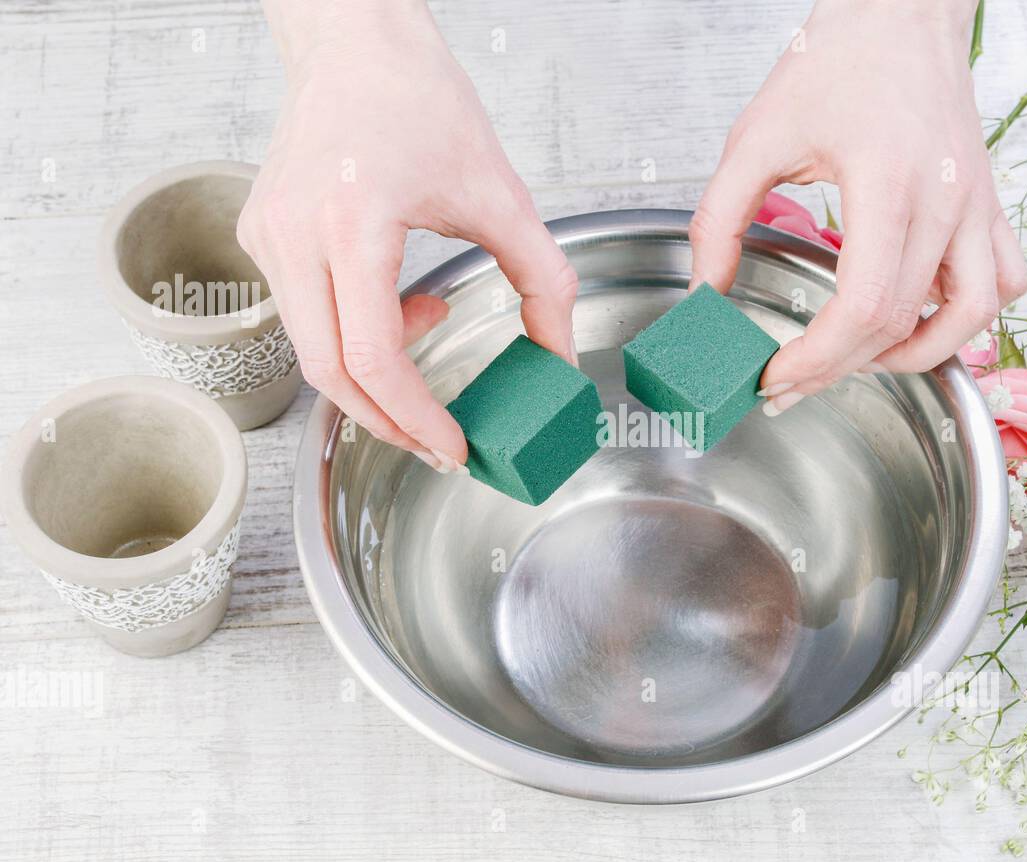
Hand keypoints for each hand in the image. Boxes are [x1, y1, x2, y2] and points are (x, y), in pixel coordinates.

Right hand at [239, 0, 576, 468]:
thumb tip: (559, 354)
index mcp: (352, 222)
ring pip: (313, 352)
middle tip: (438, 441)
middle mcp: (296, 234)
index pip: (373, 357)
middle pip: (330, 374)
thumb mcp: (500, 193)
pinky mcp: (261, 236)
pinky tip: (396, 302)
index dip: (415, 416)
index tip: (454, 446)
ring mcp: (269, 237)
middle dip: (390, 421)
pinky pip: (305, 316)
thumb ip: (543, 280)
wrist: (355, 45)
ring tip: (426, 335)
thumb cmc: (419, 99)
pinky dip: (354, 334)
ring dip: (375, 376)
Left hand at [690, 0, 1026, 412]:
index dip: (816, 357)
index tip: (775, 375)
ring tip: (863, 360)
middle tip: (792, 381)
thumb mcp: (757, 135)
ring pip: (973, 317)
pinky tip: (921, 315)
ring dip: (918, 355)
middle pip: (903, 324)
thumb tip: (705, 292)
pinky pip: (1002, 281)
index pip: (863, 305)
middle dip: (839, 369)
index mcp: (887, 183)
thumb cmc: (838, 60)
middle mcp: (944, 201)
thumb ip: (720, 218)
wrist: (901, 12)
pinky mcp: (988, 204)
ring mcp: (975, 205)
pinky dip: (967, 316)